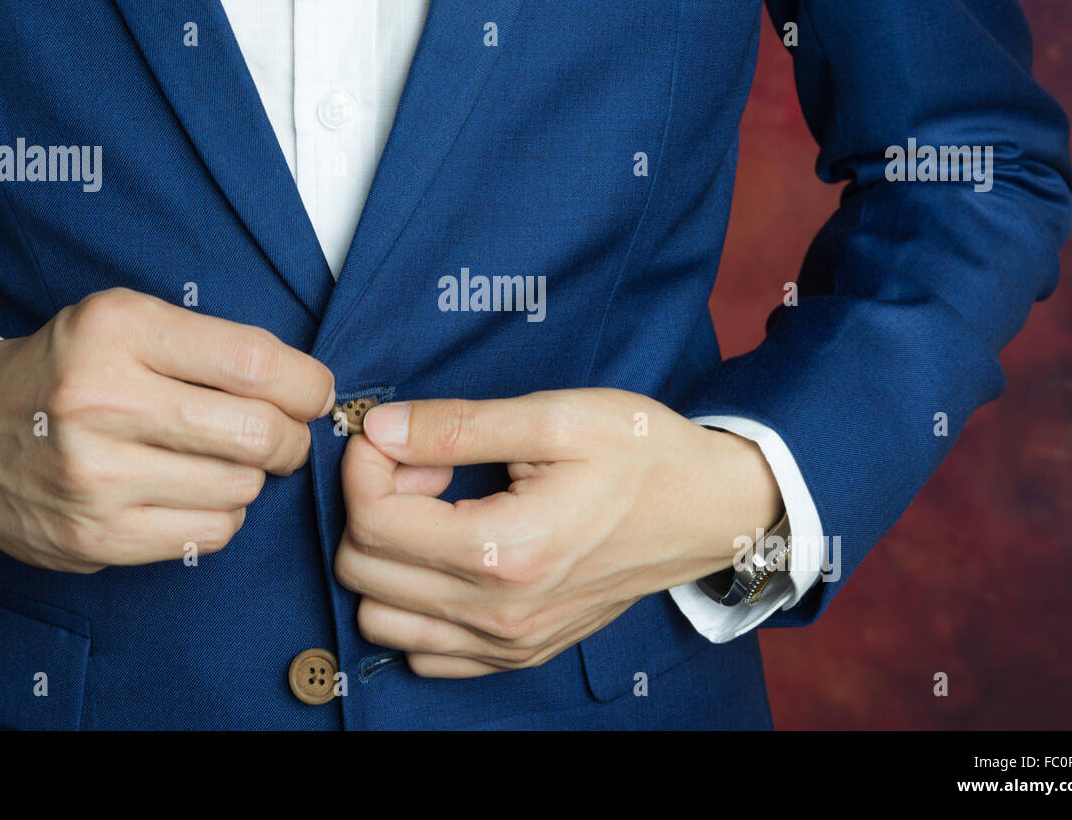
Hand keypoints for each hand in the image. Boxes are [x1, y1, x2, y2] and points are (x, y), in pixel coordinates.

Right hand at [0, 288, 334, 571]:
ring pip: (242, 488)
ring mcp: (95, 478)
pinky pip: (211, 533)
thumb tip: (310, 391)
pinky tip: (192, 492)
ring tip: (219, 460)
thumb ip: (212, 344)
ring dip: (251, 477)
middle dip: (292, 439)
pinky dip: (221, 514)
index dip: (307, 385)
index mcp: (118, 331)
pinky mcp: (95, 538)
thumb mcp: (126, 320)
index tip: (313, 394)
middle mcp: (103, 401)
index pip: (256, 363)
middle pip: (259, 433)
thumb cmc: (66, 367)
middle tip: (283, 437)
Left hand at [334, 388, 782, 676]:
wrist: (709, 509)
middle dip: (374, 504)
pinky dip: (414, 604)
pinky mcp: (519, 654)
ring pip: (378, 618)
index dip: (366, 464)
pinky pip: (422, 651)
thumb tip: (378, 431)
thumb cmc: (642, 455)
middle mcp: (499, 613)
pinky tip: (454, 555)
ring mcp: (508, 643)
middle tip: (427, 467)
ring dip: (389, 558)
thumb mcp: (556, 418)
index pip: (372, 521)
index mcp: (506, 551)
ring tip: (441, 512)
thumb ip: (457, 426)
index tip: (397, 435)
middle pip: (363, 570)